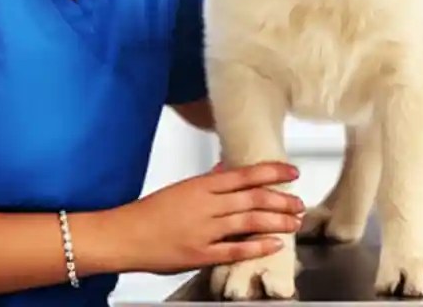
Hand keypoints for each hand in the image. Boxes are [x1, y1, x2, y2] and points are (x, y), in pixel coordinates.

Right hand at [108, 161, 303, 274]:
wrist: (123, 235)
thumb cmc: (149, 213)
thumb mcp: (181, 189)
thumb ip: (208, 181)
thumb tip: (228, 169)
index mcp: (201, 186)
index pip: (245, 175)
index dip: (272, 172)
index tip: (292, 172)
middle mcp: (206, 205)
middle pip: (253, 198)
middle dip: (281, 200)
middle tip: (299, 202)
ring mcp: (204, 231)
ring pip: (249, 222)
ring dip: (276, 221)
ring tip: (294, 222)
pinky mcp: (200, 254)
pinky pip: (235, 250)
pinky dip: (257, 247)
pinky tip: (274, 244)